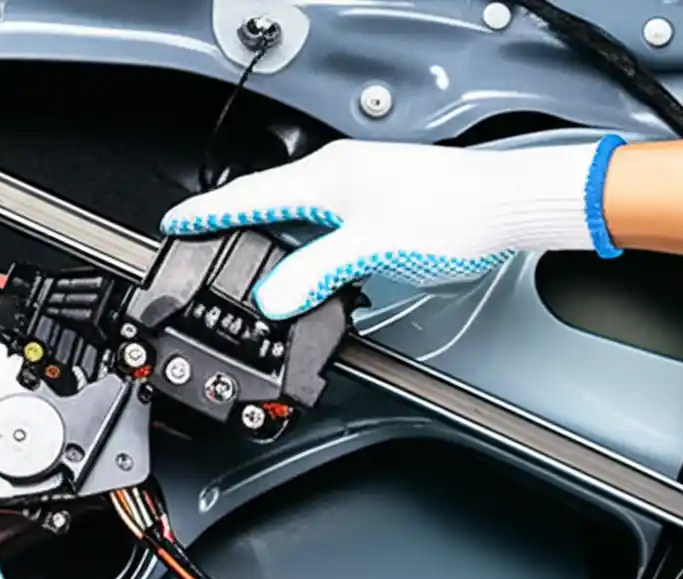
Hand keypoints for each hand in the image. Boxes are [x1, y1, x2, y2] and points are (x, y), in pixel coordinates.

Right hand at [161, 135, 625, 318]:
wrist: (506, 206)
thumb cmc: (450, 214)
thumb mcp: (369, 249)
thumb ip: (313, 276)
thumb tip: (272, 299)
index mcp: (325, 178)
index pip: (248, 196)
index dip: (207, 215)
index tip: (176, 223)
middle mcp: (339, 176)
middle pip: (267, 203)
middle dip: (232, 226)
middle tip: (201, 248)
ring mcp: (360, 189)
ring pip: (296, 215)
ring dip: (271, 238)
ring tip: (244, 262)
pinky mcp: (379, 205)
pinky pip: (323, 224)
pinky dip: (304, 244)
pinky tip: (309, 267)